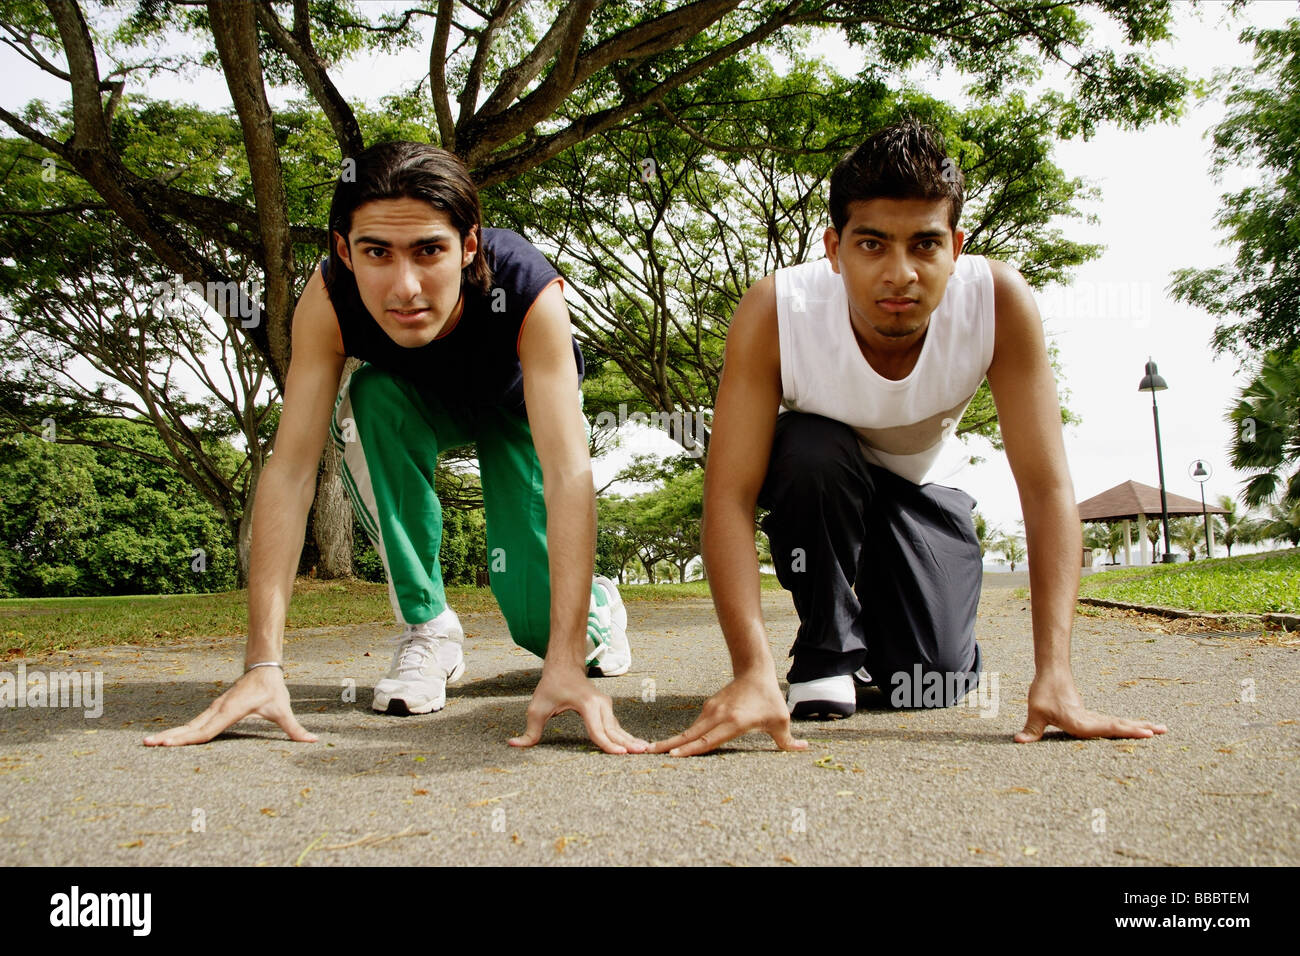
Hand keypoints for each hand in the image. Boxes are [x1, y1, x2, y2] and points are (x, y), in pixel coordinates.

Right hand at [142, 666, 317, 746]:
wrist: (263, 668)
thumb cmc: (272, 689)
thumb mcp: (283, 709)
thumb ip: (295, 728)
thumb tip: (312, 741)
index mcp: (231, 710)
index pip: (207, 729)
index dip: (189, 738)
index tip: (170, 744)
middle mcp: (218, 709)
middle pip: (191, 727)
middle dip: (170, 736)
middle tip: (148, 744)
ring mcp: (214, 709)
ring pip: (190, 724)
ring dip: (171, 733)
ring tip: (149, 743)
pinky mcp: (214, 710)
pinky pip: (194, 723)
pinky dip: (180, 731)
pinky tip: (168, 739)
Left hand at [509, 664, 647, 753]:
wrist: (564, 666)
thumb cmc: (551, 687)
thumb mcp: (537, 708)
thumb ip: (529, 731)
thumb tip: (513, 744)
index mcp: (586, 704)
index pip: (598, 730)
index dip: (608, 744)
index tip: (621, 754)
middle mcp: (600, 704)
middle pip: (614, 729)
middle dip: (628, 743)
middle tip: (642, 754)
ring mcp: (605, 705)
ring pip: (618, 728)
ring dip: (631, 740)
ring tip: (644, 750)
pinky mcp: (606, 709)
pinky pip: (616, 726)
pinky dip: (626, 736)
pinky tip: (636, 745)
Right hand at [649, 672, 807, 756]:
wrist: (755, 670)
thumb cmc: (769, 698)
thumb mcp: (780, 720)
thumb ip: (788, 740)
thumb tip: (804, 750)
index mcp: (733, 722)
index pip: (708, 739)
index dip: (690, 749)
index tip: (671, 755)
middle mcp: (718, 716)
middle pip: (690, 735)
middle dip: (669, 746)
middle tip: (648, 754)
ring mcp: (710, 711)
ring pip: (690, 731)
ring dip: (673, 742)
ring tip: (653, 751)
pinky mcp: (709, 708)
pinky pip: (695, 727)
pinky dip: (683, 737)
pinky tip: (673, 745)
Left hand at [1014, 671, 1167, 742]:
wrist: (1051, 673)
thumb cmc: (1044, 692)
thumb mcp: (1036, 712)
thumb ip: (1032, 729)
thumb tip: (1019, 741)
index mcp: (1080, 722)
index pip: (1106, 728)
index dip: (1126, 731)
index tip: (1145, 732)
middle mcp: (1090, 720)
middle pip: (1118, 725)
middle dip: (1140, 729)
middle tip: (1163, 731)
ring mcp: (1092, 717)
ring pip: (1119, 723)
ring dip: (1139, 726)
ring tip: (1161, 729)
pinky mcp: (1092, 716)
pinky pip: (1113, 723)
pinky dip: (1128, 726)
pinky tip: (1139, 729)